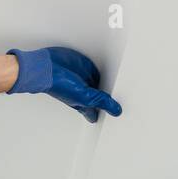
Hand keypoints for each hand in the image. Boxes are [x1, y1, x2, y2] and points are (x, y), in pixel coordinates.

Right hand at [6, 46, 122, 122]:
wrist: (47, 67)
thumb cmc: (59, 85)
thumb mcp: (84, 97)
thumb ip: (102, 101)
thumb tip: (117, 110)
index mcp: (86, 103)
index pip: (100, 111)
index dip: (109, 112)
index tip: (121, 113)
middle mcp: (87, 91)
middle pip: (104, 95)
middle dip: (114, 95)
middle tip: (130, 96)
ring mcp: (86, 77)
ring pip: (103, 81)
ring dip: (112, 80)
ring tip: (128, 79)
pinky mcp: (85, 65)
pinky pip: (99, 67)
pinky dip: (106, 67)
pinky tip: (116, 66)